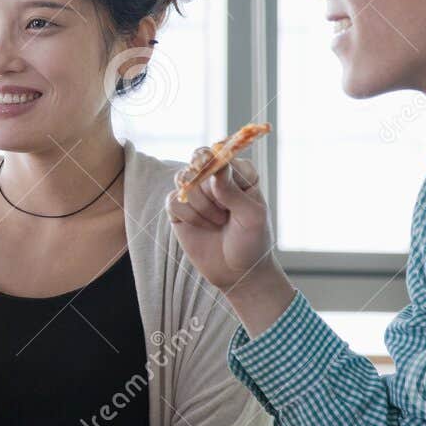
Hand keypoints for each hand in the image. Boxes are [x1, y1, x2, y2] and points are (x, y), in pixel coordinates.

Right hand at [167, 158, 292, 330]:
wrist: (238, 273)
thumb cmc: (252, 241)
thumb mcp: (251, 216)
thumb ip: (233, 190)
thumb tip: (215, 168)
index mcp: (239, 173)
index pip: (221, 152)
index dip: (217, 164)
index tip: (221, 182)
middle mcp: (216, 178)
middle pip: (197, 161)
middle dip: (208, 188)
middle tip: (223, 208)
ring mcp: (196, 192)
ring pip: (183, 179)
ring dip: (200, 205)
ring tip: (217, 222)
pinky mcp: (180, 209)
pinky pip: (172, 200)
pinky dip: (188, 216)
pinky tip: (202, 227)